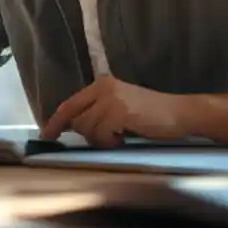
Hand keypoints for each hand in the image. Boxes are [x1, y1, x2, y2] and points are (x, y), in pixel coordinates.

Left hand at [40, 75, 188, 147]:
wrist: (181, 114)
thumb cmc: (150, 115)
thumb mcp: (118, 108)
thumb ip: (95, 112)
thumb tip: (68, 126)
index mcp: (100, 84)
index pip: (69, 104)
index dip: (55, 121)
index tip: (46, 136)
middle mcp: (103, 87)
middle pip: (76, 120)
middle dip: (88, 135)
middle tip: (110, 138)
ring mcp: (111, 98)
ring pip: (87, 129)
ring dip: (102, 140)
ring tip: (120, 137)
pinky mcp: (120, 111)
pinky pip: (102, 134)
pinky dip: (111, 142)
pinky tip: (125, 138)